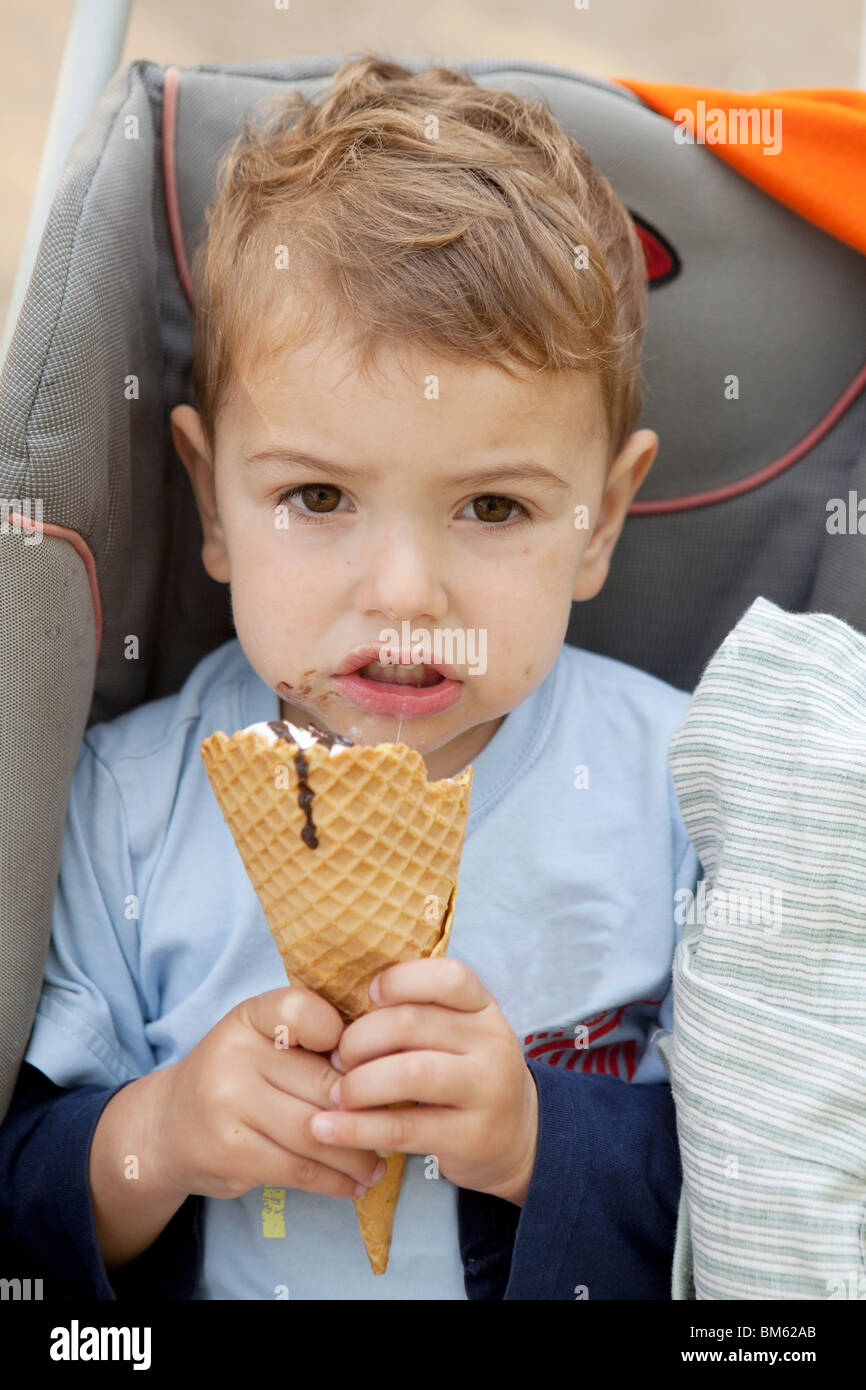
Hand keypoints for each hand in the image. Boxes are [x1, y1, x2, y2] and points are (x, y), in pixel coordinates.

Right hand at [157, 986, 386, 1200]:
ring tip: (380, 1161)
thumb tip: (384, 1071)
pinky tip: (356, 1183)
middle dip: (368, 1110)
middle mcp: (234, 1054)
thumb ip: (312, 1043)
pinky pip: (299, 1169)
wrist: (168, 1127)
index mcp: (249, 1017)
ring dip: (358, 1154)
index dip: (344, 1038)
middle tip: (398, 1125)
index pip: (303, 1011)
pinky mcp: (231, 1153)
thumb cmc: (237, 1075)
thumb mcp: (263, 1040)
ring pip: (316, 1133)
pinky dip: (336, 1181)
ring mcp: (228, 1105)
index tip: (369, 1063)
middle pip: (324, 1084)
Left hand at [310, 958, 538, 1204]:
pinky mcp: (471, 1138)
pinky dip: (357, 1128)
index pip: (449, 977)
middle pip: (413, 1024)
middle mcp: (492, 1043)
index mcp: (484, 1009)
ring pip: (409, 1074)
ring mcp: (486, 1091)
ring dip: (358, 1083)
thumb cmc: (468, 1075)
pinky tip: (328, 1128)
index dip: (401, 980)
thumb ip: (422, 1014)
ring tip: (336, 1094)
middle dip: (360, 1039)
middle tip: (337, 1059)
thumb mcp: (461, 1035)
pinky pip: (403, 1129)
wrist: (521, 1138)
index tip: (370, 996)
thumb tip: (343, 1007)